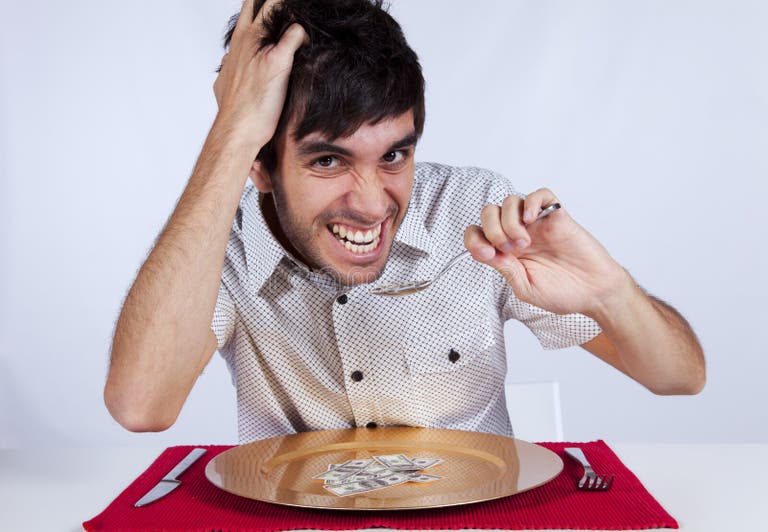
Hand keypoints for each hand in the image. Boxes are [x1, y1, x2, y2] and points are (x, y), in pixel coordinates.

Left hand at [212, 0, 307, 149]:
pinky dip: (246, 54)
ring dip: (254, 27)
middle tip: (276, 8)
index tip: (293, 8)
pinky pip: (235, 58)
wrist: (237, 132)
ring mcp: (230, 62)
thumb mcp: (281, 65)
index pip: (269, 6)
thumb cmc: (257, 105)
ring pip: (240, 35)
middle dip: (262, 5)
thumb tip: (299, 28)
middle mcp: (237, 46)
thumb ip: (291, 40)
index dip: (283, 4)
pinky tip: (254, 62)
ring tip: (267, 28)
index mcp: (251, 37)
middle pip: (248, 10)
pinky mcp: (227, 79)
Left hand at [463, 187, 631, 316]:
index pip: (477, 233)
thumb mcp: (525, 288)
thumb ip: (505, 269)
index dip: (474, 239)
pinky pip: (540, 195)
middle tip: (508, 248)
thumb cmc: (563, 292)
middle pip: (489, 212)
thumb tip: (484, 251)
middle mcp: (518, 234)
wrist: (595, 292)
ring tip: (523, 242)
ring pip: (510, 202)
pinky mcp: (557, 217)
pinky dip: (531, 203)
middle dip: (491, 229)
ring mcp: (537, 224)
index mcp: (507, 252)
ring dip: (509, 221)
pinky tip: (532, 221)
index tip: (487, 253)